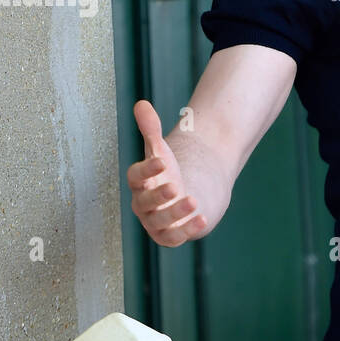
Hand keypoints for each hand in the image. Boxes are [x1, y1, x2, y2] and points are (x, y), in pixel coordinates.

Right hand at [127, 100, 208, 246]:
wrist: (187, 192)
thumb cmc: (169, 172)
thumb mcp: (162, 151)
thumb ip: (151, 130)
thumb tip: (141, 103)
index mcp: (139, 183)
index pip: (136, 177)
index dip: (147, 169)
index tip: (163, 160)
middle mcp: (143, 204)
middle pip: (145, 203)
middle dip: (159, 196)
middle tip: (175, 186)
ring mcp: (156, 222)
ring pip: (160, 222)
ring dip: (176, 213)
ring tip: (194, 200)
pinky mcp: (171, 235)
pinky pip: (175, 237)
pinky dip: (188, 230)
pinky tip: (203, 219)